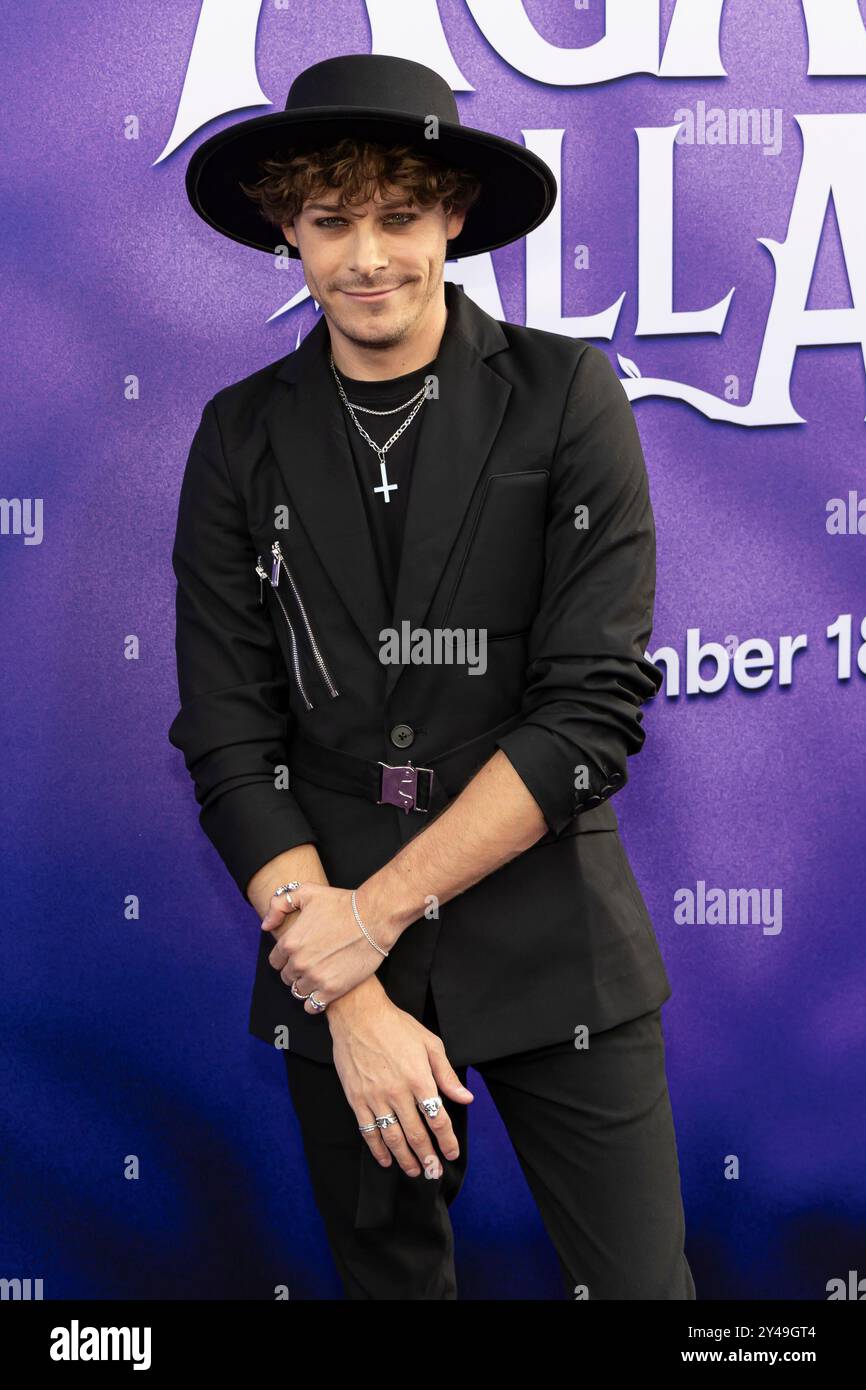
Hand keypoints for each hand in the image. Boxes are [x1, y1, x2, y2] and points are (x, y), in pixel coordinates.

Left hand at [260, 882, 391, 1014]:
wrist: (374, 917)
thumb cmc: (342, 903)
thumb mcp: (307, 892)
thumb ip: (279, 905)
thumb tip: (266, 925)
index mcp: (290, 942)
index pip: (275, 961)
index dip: (286, 957)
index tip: (298, 954)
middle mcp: (299, 962)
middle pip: (286, 977)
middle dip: (296, 971)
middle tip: (312, 963)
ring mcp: (315, 977)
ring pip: (298, 992)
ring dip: (306, 985)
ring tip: (319, 976)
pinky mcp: (332, 989)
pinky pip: (312, 1006)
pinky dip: (315, 1002)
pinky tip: (323, 992)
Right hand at [327, 979, 473, 1177]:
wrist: (359, 1015)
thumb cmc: (397, 1026)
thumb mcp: (430, 1044)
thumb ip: (447, 1075)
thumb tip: (466, 1098)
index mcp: (419, 1079)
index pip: (438, 1119)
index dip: (447, 1140)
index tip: (451, 1153)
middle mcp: (398, 1093)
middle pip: (416, 1134)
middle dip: (428, 1157)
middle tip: (434, 1172)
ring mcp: (375, 1098)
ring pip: (393, 1138)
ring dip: (405, 1159)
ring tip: (415, 1171)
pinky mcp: (357, 1099)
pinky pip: (368, 1131)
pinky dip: (377, 1150)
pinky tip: (386, 1159)